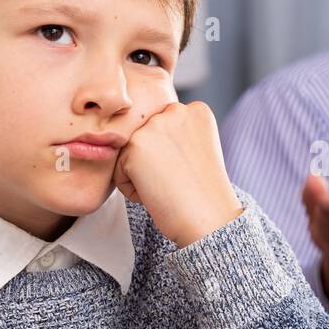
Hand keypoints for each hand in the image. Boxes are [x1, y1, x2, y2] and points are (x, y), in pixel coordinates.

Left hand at [112, 101, 243, 246]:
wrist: (209, 218)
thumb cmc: (204, 194)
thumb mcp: (198, 150)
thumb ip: (176, 134)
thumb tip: (141, 135)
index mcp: (197, 110)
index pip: (164, 128)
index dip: (172, 156)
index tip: (189, 170)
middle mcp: (176, 110)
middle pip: (145, 137)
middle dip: (155, 162)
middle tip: (178, 180)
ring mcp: (154, 126)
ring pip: (129, 153)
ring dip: (142, 175)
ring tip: (169, 186)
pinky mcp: (135, 145)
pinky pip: (119, 171)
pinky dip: (133, 189)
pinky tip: (158, 192)